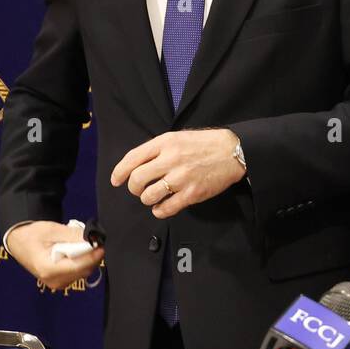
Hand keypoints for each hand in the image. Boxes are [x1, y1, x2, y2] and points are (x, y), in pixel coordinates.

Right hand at [7, 221, 103, 291]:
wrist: (19, 242)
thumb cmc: (32, 236)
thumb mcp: (51, 230)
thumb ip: (72, 235)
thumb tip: (92, 238)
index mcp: (48, 269)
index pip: (78, 266)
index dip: (92, 256)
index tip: (101, 245)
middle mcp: (53, 280)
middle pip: (84, 270)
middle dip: (92, 256)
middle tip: (94, 240)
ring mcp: (58, 283)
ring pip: (84, 271)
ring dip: (88, 258)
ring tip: (82, 243)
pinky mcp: (62, 281)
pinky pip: (80, 272)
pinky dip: (83, 261)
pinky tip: (77, 251)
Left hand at [110, 128, 245, 218]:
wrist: (233, 151)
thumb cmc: (205, 144)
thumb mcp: (178, 137)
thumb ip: (158, 149)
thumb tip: (137, 165)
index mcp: (166, 143)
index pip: (132, 158)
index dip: (120, 172)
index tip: (116, 180)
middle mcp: (171, 159)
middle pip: (137, 180)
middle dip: (134, 188)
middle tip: (139, 189)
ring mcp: (181, 177)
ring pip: (149, 196)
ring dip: (147, 199)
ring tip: (155, 197)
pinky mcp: (192, 193)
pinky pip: (166, 208)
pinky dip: (160, 210)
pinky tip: (163, 206)